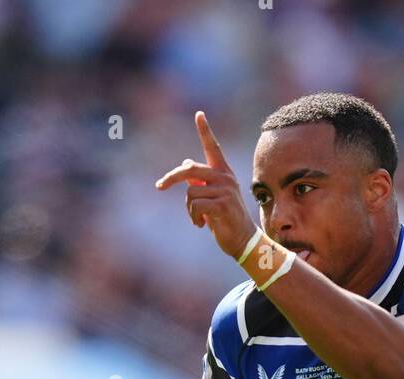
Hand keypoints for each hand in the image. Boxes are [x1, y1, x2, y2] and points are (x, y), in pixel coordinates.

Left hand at [155, 111, 257, 260]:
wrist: (244, 240)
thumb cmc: (226, 219)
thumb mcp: (213, 198)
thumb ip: (200, 181)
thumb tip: (185, 165)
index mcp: (223, 173)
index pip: (213, 147)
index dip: (205, 130)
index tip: (199, 114)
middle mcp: (225, 177)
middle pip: (189, 169)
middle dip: (171, 178)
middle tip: (159, 186)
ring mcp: (225, 190)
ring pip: (190, 192)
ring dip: (189, 209)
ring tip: (198, 219)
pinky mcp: (222, 204)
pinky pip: (195, 205)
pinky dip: (193, 217)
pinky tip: (202, 225)